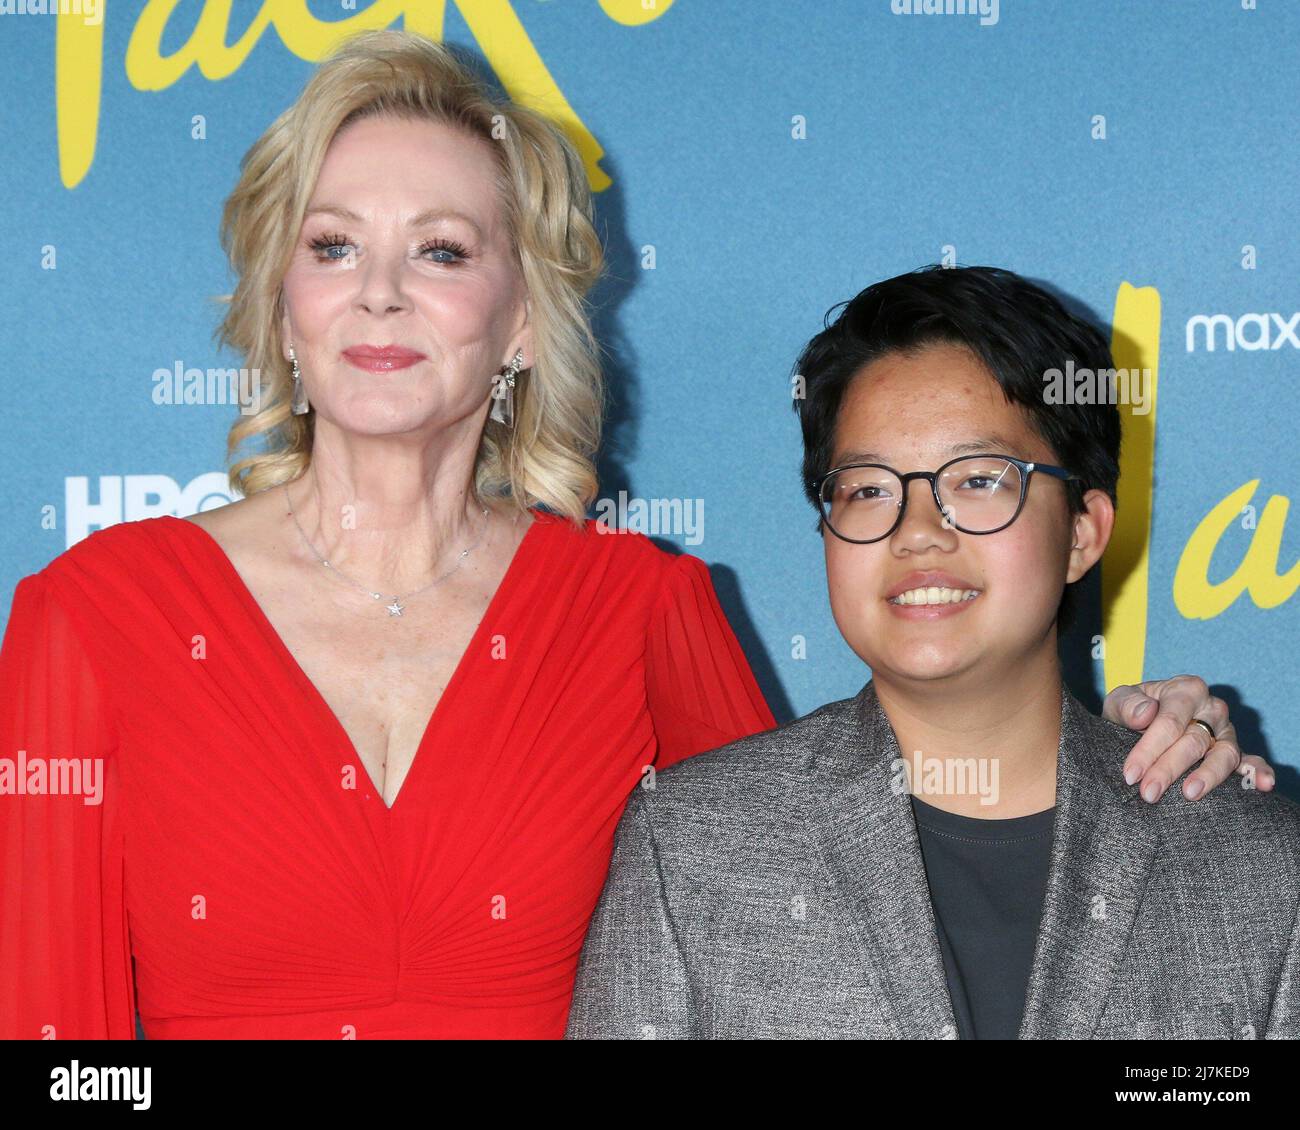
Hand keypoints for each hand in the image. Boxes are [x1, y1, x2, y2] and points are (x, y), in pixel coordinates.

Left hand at [1102, 676, 1273, 802]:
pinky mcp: (1237, 752)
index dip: (1149, 749)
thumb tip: (1146, 713)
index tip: (1131, 774)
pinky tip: (1263, 785)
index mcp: (1185, 690)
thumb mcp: (1119, 702)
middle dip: (1169, 769)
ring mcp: (1226, 731)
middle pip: (1193, 741)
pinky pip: (1252, 762)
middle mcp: (1211, 708)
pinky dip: (1259, 772)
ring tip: (1190, 793)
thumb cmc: (1130, 713)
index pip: (1169, 722)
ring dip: (1209, 775)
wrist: (1139, 724)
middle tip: (1149, 793)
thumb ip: (1127, 704)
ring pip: (1224, 754)